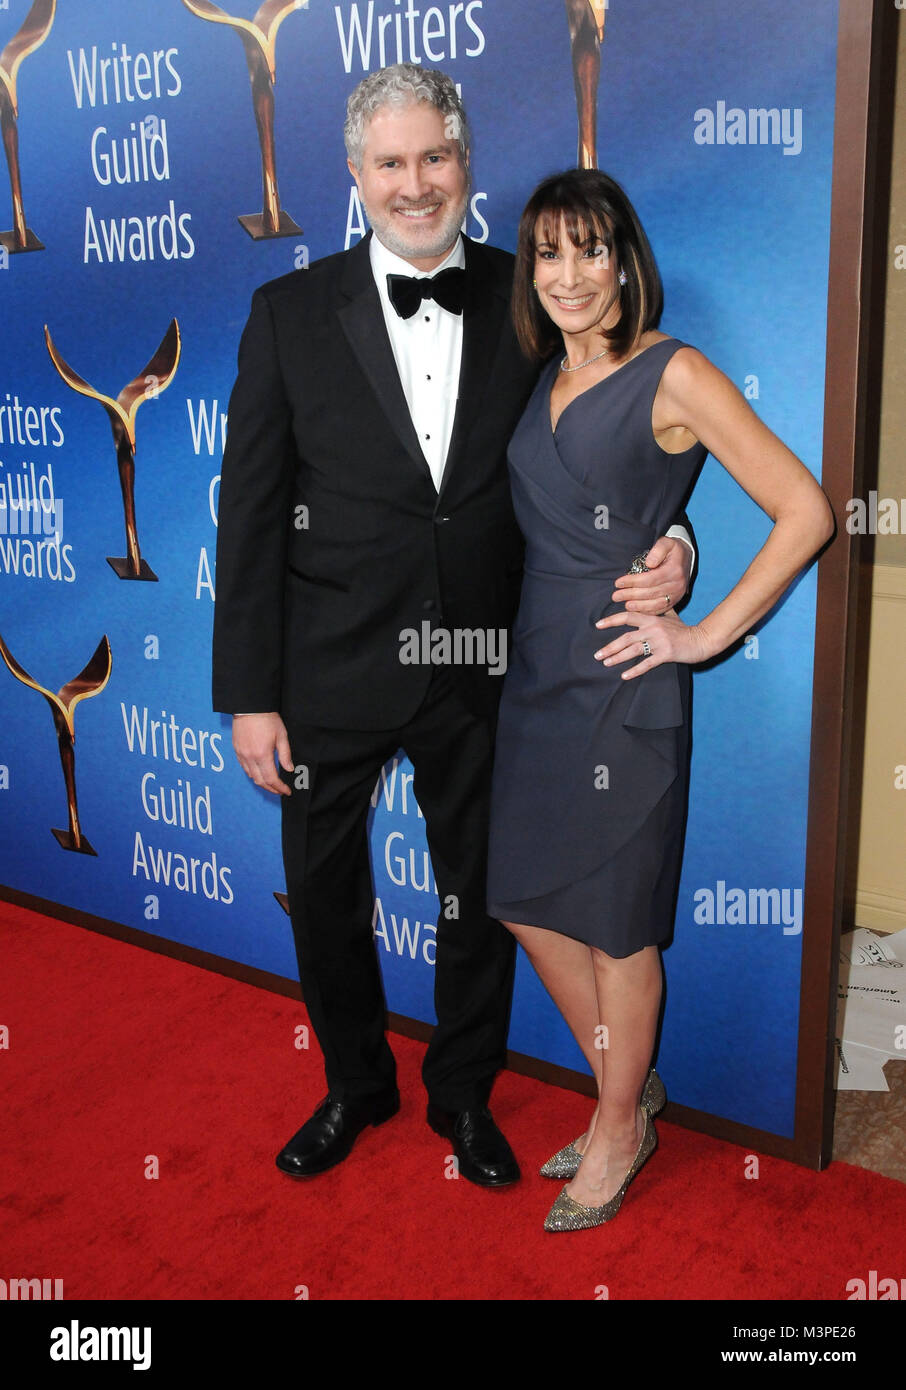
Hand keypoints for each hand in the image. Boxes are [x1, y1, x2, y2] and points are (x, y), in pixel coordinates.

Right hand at [232, 712, 292, 794]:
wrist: (249, 707)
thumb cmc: (267, 719)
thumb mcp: (282, 736)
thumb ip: (285, 755)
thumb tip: (289, 769)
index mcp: (262, 755)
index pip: (271, 779)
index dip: (280, 788)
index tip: (287, 791)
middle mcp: (250, 757)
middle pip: (260, 781)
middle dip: (271, 789)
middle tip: (280, 791)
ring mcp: (241, 754)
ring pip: (251, 776)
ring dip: (262, 782)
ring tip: (271, 783)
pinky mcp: (236, 750)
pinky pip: (244, 768)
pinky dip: (253, 774)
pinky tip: (259, 772)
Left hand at [594, 609, 711, 678]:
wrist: (701, 640)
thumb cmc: (684, 629)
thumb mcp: (670, 616)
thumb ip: (656, 611)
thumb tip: (645, 603)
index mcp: (652, 618)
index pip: (627, 616)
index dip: (611, 620)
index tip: (597, 625)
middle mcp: (653, 628)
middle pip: (626, 637)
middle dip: (610, 646)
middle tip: (597, 655)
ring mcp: (659, 642)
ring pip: (633, 650)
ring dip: (618, 657)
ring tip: (606, 663)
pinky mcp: (666, 654)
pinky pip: (647, 664)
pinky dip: (635, 670)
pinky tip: (624, 676)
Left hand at [611, 535, 692, 613]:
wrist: (686, 558)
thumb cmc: (672, 550)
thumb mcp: (667, 543)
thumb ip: (658, 550)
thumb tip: (649, 564)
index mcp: (674, 571)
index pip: (649, 579)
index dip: (632, 582)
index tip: (618, 583)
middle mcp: (677, 585)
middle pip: (650, 593)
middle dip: (631, 595)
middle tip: (615, 596)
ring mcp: (676, 595)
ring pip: (655, 604)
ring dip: (638, 606)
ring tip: (625, 605)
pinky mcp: (675, 601)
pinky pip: (660, 609)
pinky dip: (647, 612)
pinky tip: (636, 611)